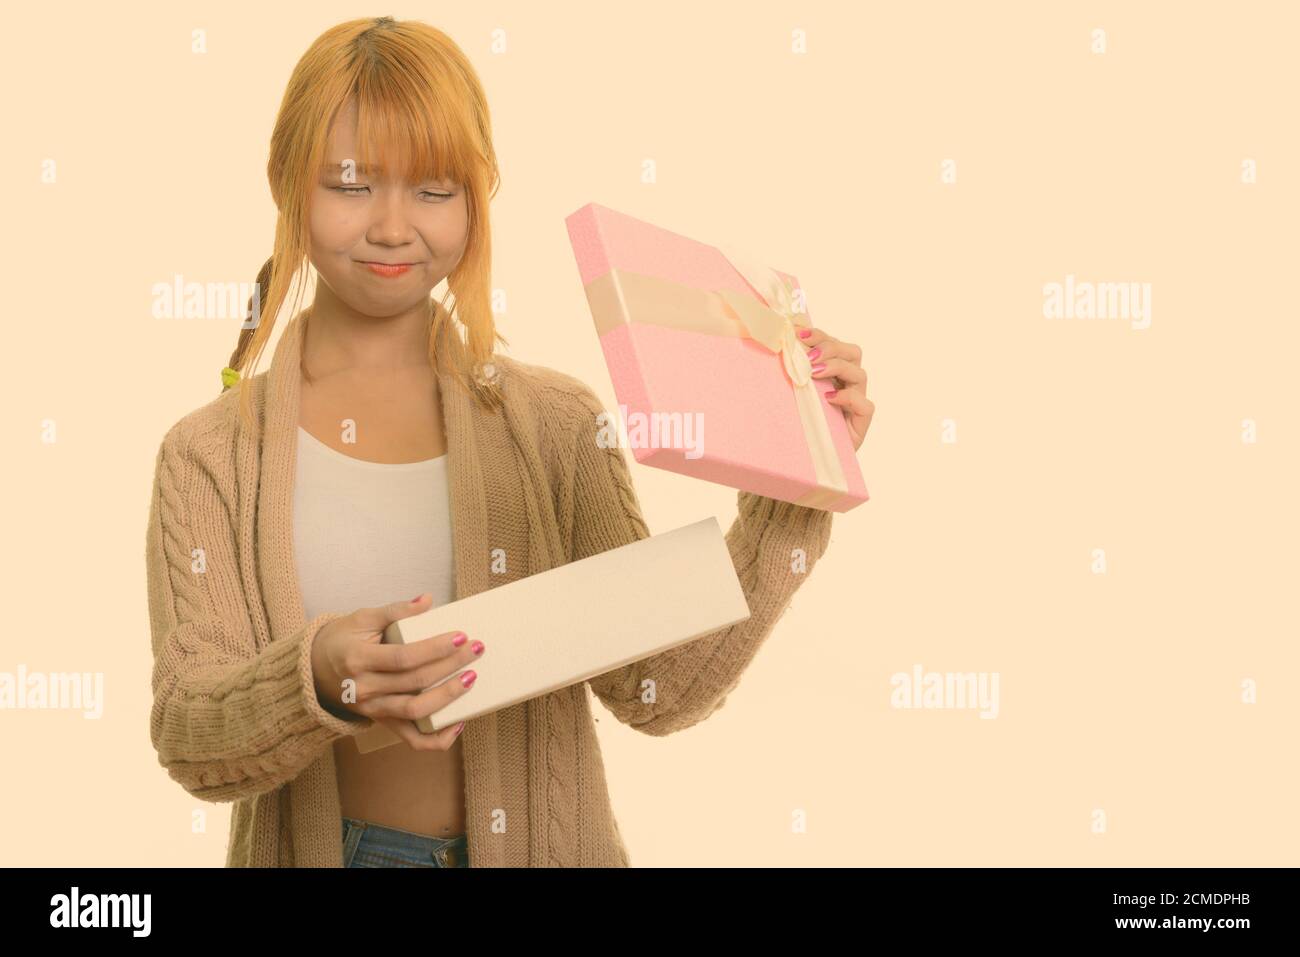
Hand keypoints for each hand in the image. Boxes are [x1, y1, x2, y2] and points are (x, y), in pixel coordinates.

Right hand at [310, 594, 483, 750]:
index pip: (404, 657)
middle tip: (476, 650)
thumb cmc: (341, 640)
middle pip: (415, 682)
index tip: (461, 636)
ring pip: (416, 712)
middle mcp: (365, 689)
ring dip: (448, 697)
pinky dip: (437, 738)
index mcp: (359, 659)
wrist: (314, 671)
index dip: (435, 648)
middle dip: (451, 666)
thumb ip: (395, 610)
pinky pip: (412, 739)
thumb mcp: (362, 618)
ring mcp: (374, 710)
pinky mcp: (382, 722)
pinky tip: (458, 724)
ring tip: (471, 679)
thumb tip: (427, 600)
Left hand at [798, 325, 873, 451]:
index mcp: (834, 372)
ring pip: (860, 374)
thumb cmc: (799, 424)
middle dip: (830, 347)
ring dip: (836, 367)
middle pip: (853, 353)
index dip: (820, 335)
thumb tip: (776, 347)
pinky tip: (829, 399)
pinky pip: (864, 404)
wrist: (808, 458)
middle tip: (809, 356)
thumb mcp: (792, 394)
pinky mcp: (861, 422)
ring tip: (814, 373)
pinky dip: (847, 398)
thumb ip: (792, 373)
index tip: (798, 333)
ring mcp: (857, 402)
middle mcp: (848, 384)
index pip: (835, 344)